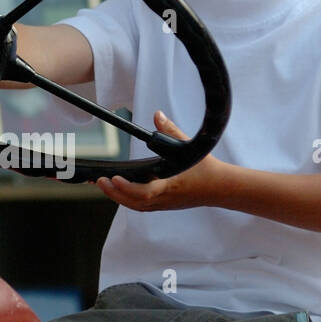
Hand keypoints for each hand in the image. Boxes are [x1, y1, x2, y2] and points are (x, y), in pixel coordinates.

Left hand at [95, 110, 226, 211]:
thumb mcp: (189, 147)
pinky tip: (119, 190)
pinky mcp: (164, 206)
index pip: (144, 193)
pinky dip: (128, 199)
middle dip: (114, 193)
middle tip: (100, 180)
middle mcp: (164, 199)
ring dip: (118, 197)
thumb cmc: (206, 169)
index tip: (114, 179)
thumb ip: (171, 131)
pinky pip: (141, 206)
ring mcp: (163, 205)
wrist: (220, 188)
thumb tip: (157, 115)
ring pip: (136, 206)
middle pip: (134, 203)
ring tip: (104, 185)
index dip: (127, 188)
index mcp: (170, 186)